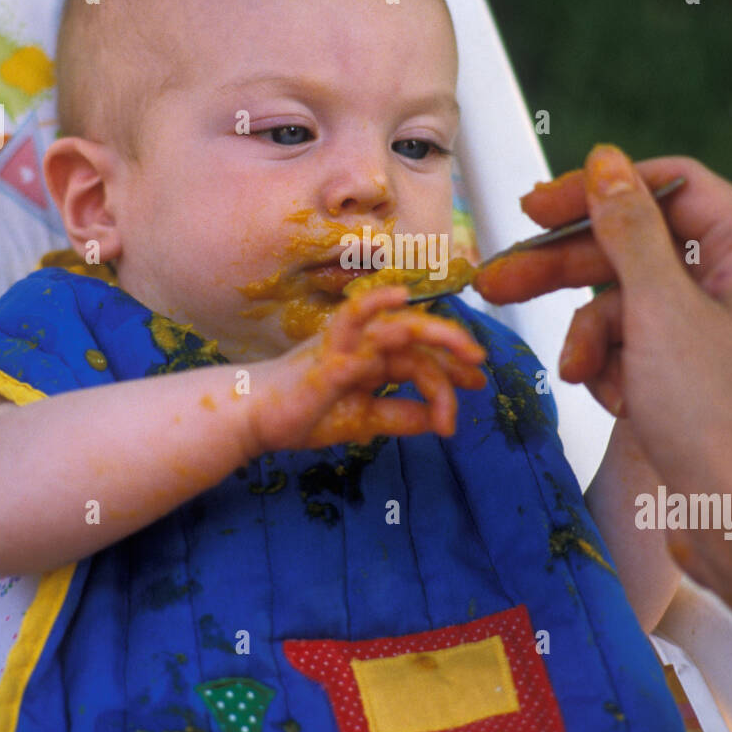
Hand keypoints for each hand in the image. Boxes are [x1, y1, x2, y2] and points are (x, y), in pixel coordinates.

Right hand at [244, 286, 486, 454]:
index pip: (420, 356)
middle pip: (414, 333)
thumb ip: (398, 415)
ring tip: (461, 346)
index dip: (451, 369)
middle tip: (479, 366)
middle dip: (451, 345)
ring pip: (392, 326)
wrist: (252, 419)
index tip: (476, 386)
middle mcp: (361, 343)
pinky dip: (376, 315)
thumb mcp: (362, 419)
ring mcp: (342, 346)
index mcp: (372, 355)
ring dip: (430, 332)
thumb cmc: (303, 412)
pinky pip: (352, 334)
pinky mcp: (324, 360)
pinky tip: (398, 311)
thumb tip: (436, 420)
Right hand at [475, 144, 731, 572]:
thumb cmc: (726, 421)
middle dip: (568, 273)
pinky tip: (617, 400)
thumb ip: (627, 228)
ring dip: (594, 338)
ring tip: (580, 372)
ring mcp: (720, 330)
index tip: (537, 210)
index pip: (668, 186)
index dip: (597, 193)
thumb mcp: (660, 308)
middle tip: (500, 281)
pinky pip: (637, 347)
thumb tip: (607, 162)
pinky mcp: (698, 375)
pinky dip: (615, 369)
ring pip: (629, 303)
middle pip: (636, 247)